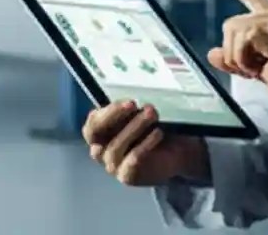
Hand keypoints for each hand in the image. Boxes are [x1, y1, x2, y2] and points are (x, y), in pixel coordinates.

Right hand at [82, 100, 208, 186]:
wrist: (176, 152)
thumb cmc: (152, 128)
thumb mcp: (139, 113)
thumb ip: (129, 107)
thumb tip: (128, 90)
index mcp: (100, 131)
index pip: (91, 122)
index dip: (106, 112)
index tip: (128, 101)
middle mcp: (100, 149)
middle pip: (95, 135)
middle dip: (113, 116)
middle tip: (134, 103)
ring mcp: (111, 165)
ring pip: (114, 147)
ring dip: (134, 127)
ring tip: (152, 113)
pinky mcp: (126, 177)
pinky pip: (131, 161)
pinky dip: (144, 145)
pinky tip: (158, 133)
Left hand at [194, 0, 267, 128]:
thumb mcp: (261, 71)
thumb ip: (238, 59)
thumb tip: (213, 53)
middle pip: (230, 24)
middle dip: (234, 54)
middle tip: (255, 71)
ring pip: (235, 32)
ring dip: (240, 60)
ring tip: (262, 70)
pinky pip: (247, 39)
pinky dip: (246, 60)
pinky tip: (264, 68)